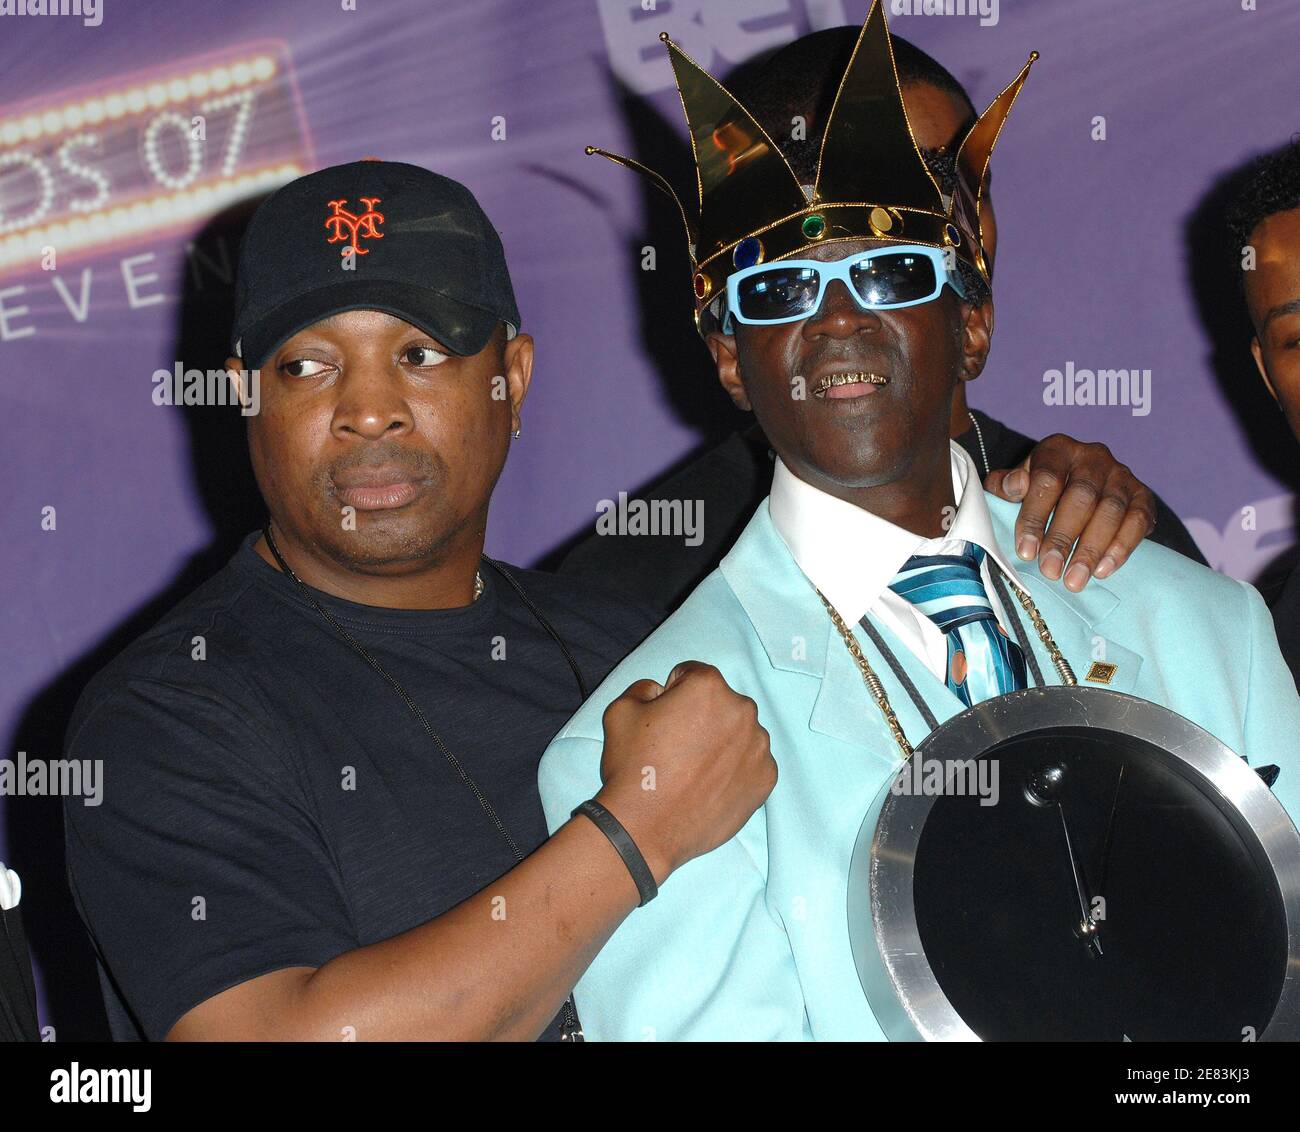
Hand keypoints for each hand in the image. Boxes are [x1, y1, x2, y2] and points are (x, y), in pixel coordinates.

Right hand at [595, 661, 775, 885]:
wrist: (646, 828)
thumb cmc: (633, 767)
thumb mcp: (620, 711)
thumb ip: (644, 688)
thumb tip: (660, 691)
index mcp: (708, 686)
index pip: (692, 675)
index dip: (673, 695)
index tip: (664, 721)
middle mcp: (742, 710)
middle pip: (721, 703)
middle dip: (703, 717)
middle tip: (678, 748)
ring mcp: (759, 746)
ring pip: (739, 733)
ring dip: (722, 743)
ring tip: (694, 771)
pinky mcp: (766, 778)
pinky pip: (752, 763)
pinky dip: (735, 770)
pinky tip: (710, 786)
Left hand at [984, 435, 1157, 591]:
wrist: (1074, 490)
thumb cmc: (1038, 491)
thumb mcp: (1013, 485)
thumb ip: (1005, 485)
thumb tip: (1014, 485)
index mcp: (1058, 449)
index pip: (1046, 479)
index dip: (1034, 516)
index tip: (1025, 551)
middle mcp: (1093, 456)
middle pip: (1081, 497)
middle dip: (1063, 538)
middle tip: (1050, 570)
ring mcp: (1121, 474)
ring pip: (1111, 510)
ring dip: (1092, 549)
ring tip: (1074, 579)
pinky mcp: (1142, 495)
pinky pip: (1138, 520)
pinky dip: (1121, 547)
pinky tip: (1103, 570)